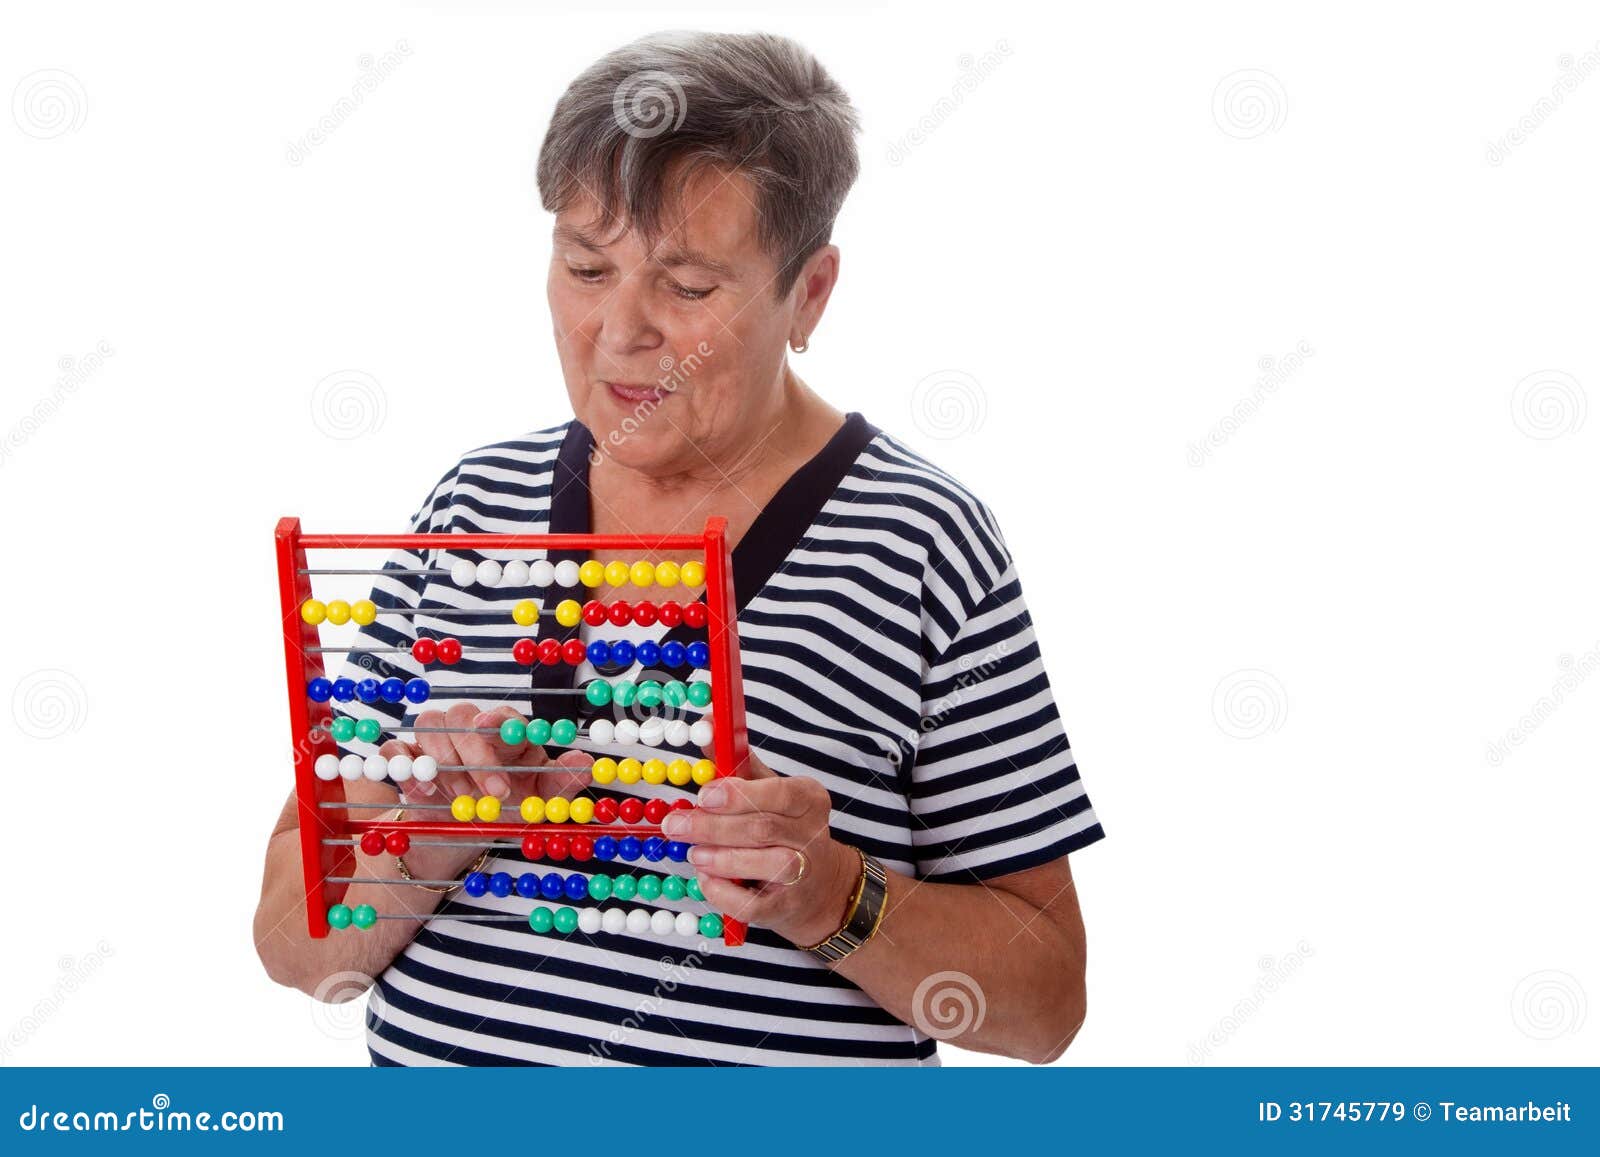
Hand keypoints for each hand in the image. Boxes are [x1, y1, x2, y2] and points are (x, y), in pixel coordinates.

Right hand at [377, 702, 589, 876]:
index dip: (498, 723)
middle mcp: (470, 729)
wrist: (467, 832)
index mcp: (506, 733)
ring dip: (445, 764)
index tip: (495, 732)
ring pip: (431, 727)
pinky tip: (422, 789)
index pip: (502, 717)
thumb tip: (587, 763)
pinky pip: (397, 748)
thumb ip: (561, 782)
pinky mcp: (408, 757)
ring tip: (462, 799)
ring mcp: (436, 740)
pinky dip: (406, 765)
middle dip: (475, 755)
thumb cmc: (507, 806)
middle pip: (464, 718)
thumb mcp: (539, 801)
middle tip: (490, 792)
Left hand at [660, 749, 858, 947]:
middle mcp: (812, 835)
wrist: (817, 887)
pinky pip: (752, 904)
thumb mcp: (767, 790)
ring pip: (765, 864)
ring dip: (720, 858)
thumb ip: (737, 762)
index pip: (780, 791)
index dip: (739, 794)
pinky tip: (706, 879)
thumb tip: (707, 724)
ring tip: (694, 853)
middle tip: (675, 825)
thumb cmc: (783, 828)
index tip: (703, 795)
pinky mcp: (785, 908)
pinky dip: (723, 892)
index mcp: (809, 798)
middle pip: (762, 828)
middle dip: (713, 826)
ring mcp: (803, 875)